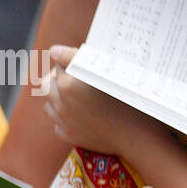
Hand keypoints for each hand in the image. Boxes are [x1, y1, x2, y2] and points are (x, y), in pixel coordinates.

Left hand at [42, 45, 164, 155]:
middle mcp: (61, 103)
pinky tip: (82, 115)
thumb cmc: (130, 99)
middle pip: (48, 84)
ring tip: (80, 96)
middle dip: (60, 78)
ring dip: (59, 98)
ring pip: (49, 104)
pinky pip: (57, 123)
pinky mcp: (67, 135)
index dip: (71, 61)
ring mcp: (63, 121)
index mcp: (69, 85)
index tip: (82, 63)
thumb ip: (77, 59)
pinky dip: (65, 117)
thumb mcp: (108, 74)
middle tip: (78, 77)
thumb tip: (53, 50)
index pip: (59, 64)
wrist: (138, 136)